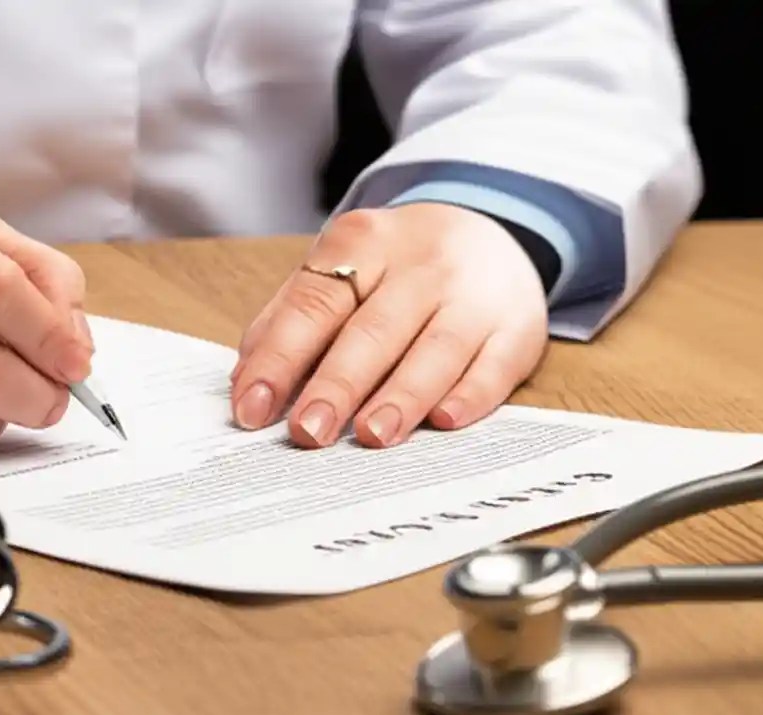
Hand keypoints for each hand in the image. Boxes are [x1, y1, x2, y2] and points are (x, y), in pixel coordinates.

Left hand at [230, 203, 548, 448]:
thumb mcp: (340, 271)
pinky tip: (445, 420)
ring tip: (370, 436)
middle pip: (373, 330)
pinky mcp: (518, 327)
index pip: (312, 304)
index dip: (279, 358)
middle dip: (337, 384)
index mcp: (363, 242)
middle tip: (307, 432)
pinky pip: (495, 365)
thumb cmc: (395, 269)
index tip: (251, 407)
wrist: (489, 231)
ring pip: (436, 348)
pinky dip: (471, 394)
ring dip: (402, 396)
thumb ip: (288, 320)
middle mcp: (421, 263)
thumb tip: (245, 381)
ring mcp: (475, 294)